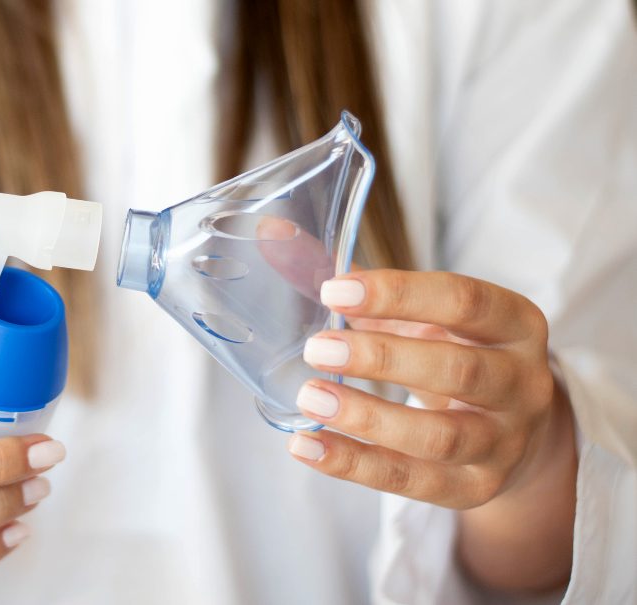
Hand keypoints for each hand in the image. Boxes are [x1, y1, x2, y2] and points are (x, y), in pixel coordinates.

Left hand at [286, 270, 576, 591]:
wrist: (511, 428)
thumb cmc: (453, 352)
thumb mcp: (422, 314)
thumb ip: (355, 282)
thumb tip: (271, 233)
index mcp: (514, 322)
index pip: (463, 301)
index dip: (398, 294)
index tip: (333, 291)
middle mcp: (522, 383)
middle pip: (457, 369)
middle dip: (382, 358)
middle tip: (317, 348)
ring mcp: (504, 442)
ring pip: (439, 436)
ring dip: (368, 417)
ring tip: (309, 397)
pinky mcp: (476, 489)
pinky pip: (412, 481)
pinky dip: (354, 464)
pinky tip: (307, 446)